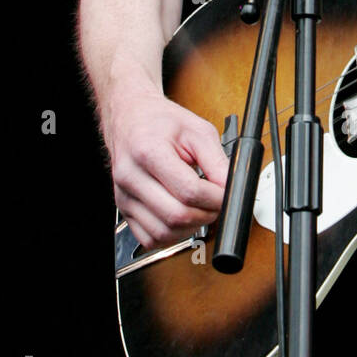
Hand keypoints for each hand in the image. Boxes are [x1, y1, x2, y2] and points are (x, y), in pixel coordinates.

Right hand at [104, 88, 230, 249]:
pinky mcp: (124, 210)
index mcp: (149, 152)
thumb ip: (217, 161)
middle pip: (175, 216)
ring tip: (201, 209)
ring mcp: (124, 197)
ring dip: (190, 228)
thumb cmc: (162, 121)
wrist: (131, 118)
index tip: (226, 194)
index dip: (215, 198)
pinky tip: (182, 218)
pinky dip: (171, 235)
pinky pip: (149, 238)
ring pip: (162, 233)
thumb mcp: (198, 130)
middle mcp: (131, 178)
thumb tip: (232, 187)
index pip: (188, 191)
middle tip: (217, 203)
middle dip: (206, 215)